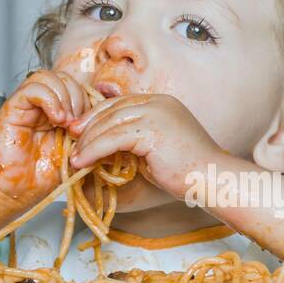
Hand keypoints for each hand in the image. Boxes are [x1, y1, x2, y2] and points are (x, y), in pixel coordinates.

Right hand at [0, 59, 99, 202]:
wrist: (12, 193)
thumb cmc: (39, 179)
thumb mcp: (76, 156)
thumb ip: (89, 139)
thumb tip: (111, 129)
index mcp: (57, 115)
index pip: (78, 89)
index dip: (89, 103)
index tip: (91, 127)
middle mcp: (42, 107)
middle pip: (66, 79)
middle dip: (79, 99)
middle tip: (78, 126)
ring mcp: (27, 106)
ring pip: (50, 78)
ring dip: (65, 97)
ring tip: (66, 123)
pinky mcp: (12, 109)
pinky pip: (32, 88)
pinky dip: (49, 99)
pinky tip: (55, 119)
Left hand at [68, 94, 223, 199]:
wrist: (212, 179)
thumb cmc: (189, 173)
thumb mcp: (156, 152)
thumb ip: (133, 145)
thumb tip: (105, 153)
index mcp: (162, 103)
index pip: (120, 103)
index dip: (97, 116)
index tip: (80, 132)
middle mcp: (158, 103)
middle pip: (112, 109)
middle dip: (87, 126)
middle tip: (71, 143)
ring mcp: (156, 113)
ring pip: (109, 123)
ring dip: (87, 142)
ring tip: (74, 159)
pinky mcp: (151, 129)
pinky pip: (112, 139)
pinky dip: (93, 151)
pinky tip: (83, 162)